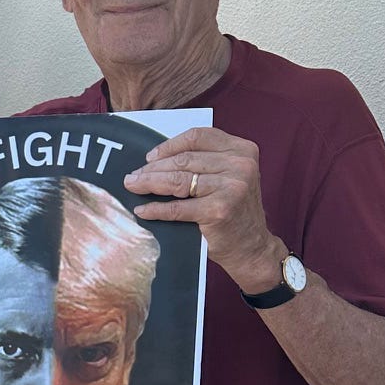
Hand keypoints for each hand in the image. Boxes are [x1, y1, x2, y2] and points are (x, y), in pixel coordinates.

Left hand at [124, 126, 282, 292]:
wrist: (253, 247)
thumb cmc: (233, 209)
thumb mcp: (227, 176)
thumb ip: (203, 161)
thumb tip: (154, 158)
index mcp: (242, 150)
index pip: (197, 137)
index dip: (169, 145)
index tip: (150, 157)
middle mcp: (240, 165)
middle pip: (183, 160)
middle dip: (153, 168)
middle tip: (133, 176)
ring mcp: (232, 188)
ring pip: (177, 180)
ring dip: (149, 184)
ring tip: (132, 186)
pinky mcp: (219, 210)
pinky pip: (178, 207)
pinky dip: (157, 209)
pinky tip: (143, 210)